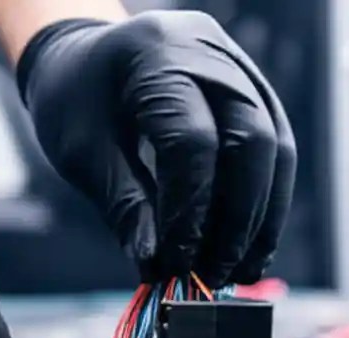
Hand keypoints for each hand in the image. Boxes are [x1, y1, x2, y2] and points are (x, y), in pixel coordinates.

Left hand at [17, 11, 295, 285]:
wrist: (83, 56)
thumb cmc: (73, 98)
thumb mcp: (81, 152)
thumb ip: (124, 206)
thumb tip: (158, 266)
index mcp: (156, 55)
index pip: (193, 142)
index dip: (190, 211)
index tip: (178, 263)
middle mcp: (209, 52)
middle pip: (250, 141)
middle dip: (239, 220)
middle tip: (216, 274)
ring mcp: (238, 66)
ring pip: (275, 148)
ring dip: (262, 218)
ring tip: (239, 272)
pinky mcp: (253, 89)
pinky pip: (275, 147)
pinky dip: (265, 200)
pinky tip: (248, 245)